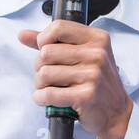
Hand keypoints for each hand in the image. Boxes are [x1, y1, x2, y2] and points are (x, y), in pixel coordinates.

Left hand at [19, 19, 133, 138]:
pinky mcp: (86, 96)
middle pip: (46, 52)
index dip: (44, 39)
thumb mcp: (82, 55)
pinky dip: (41, 98)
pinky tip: (46, 99)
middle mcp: (97, 54)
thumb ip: (52, 42)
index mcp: (97, 39)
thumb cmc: (97, 81)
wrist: (115, 112)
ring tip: (49, 87)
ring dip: (40, 84)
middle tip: (48, 75)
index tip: (45, 49)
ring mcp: (93, 75)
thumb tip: (23, 35)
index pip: (58, 27)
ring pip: (44, 74)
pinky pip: (48, 94)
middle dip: (40, 66)